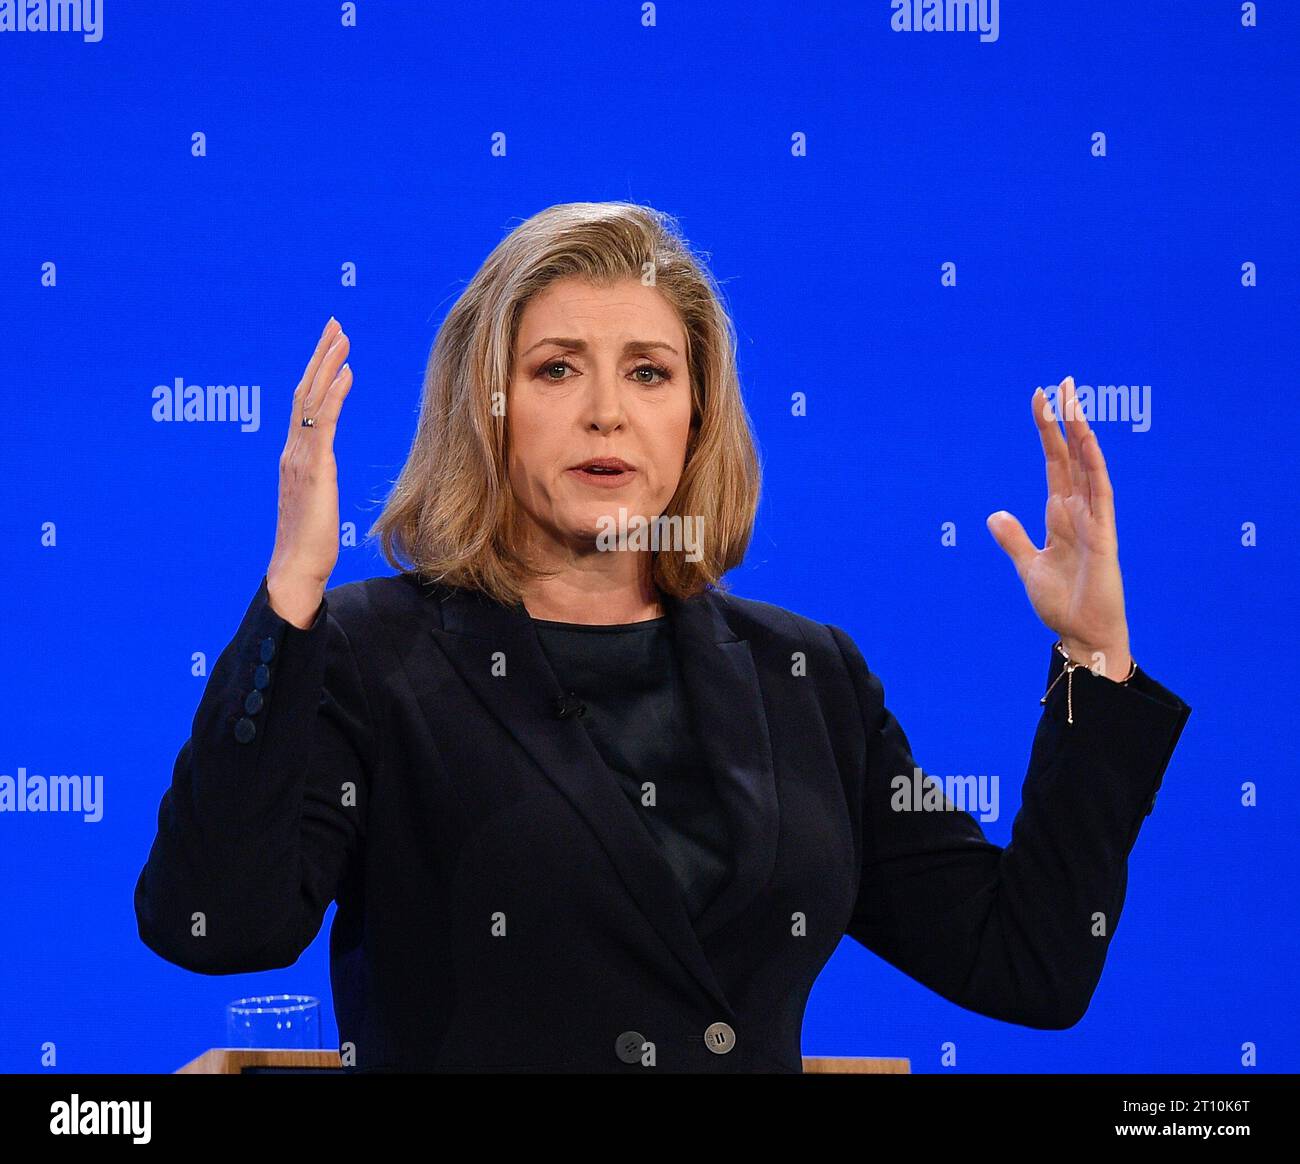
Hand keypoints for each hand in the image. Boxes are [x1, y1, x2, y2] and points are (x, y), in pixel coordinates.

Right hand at [266, 317, 353, 627]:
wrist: (295, 570)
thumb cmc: (310, 546)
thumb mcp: (317, 504)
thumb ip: (318, 482)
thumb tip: (322, 473)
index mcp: (295, 459)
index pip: (304, 406)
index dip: (316, 374)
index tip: (331, 347)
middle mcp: (292, 452)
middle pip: (304, 392)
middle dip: (320, 356)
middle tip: (334, 325)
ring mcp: (299, 458)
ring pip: (311, 399)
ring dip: (327, 364)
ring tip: (342, 336)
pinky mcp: (313, 469)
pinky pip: (322, 422)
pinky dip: (333, 393)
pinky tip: (347, 372)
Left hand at [986, 376, 1131, 681]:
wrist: (1083, 636)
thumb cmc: (1063, 603)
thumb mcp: (1029, 566)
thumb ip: (1014, 539)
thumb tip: (995, 515)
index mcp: (1061, 515)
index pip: (1055, 464)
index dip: (1048, 433)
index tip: (1039, 401)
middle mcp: (1080, 511)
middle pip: (1071, 456)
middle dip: (1066, 420)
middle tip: (1060, 382)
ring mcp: (1094, 521)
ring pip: (1089, 466)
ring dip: (1081, 432)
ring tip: (1072, 398)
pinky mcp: (1104, 537)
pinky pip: (1100, 494)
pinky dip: (1094, 466)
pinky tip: (1087, 440)